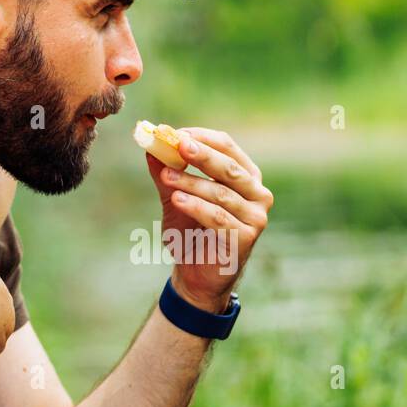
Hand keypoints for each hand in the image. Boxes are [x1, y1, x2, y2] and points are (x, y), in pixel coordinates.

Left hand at [145, 126, 273, 310]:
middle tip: (177, 144)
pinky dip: (196, 206)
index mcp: (245, 176)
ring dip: (190, 182)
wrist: (195, 273)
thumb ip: (165, 173)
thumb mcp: (175, 196)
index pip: (228, 146)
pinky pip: (219, 218)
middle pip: (229, 167)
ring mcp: (255, 217)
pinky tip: (177, 199)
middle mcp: (257, 193)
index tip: (175, 133)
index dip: (202, 137)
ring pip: (221, 193)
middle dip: (201, 154)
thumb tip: (150, 147)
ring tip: (165, 176)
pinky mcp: (246, 238)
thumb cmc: (190, 230)